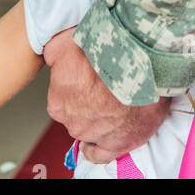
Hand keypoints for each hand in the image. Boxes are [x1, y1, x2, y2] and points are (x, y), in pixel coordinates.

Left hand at [43, 28, 169, 160]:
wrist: (143, 61)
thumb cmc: (109, 47)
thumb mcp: (68, 39)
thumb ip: (54, 52)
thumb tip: (51, 58)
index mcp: (58, 95)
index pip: (61, 95)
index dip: (76, 84)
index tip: (89, 76)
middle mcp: (72, 118)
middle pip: (75, 113)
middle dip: (88, 101)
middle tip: (105, 86)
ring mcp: (93, 133)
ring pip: (88, 129)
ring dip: (99, 118)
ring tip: (115, 102)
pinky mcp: (115, 144)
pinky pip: (100, 154)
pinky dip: (100, 147)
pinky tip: (105, 136)